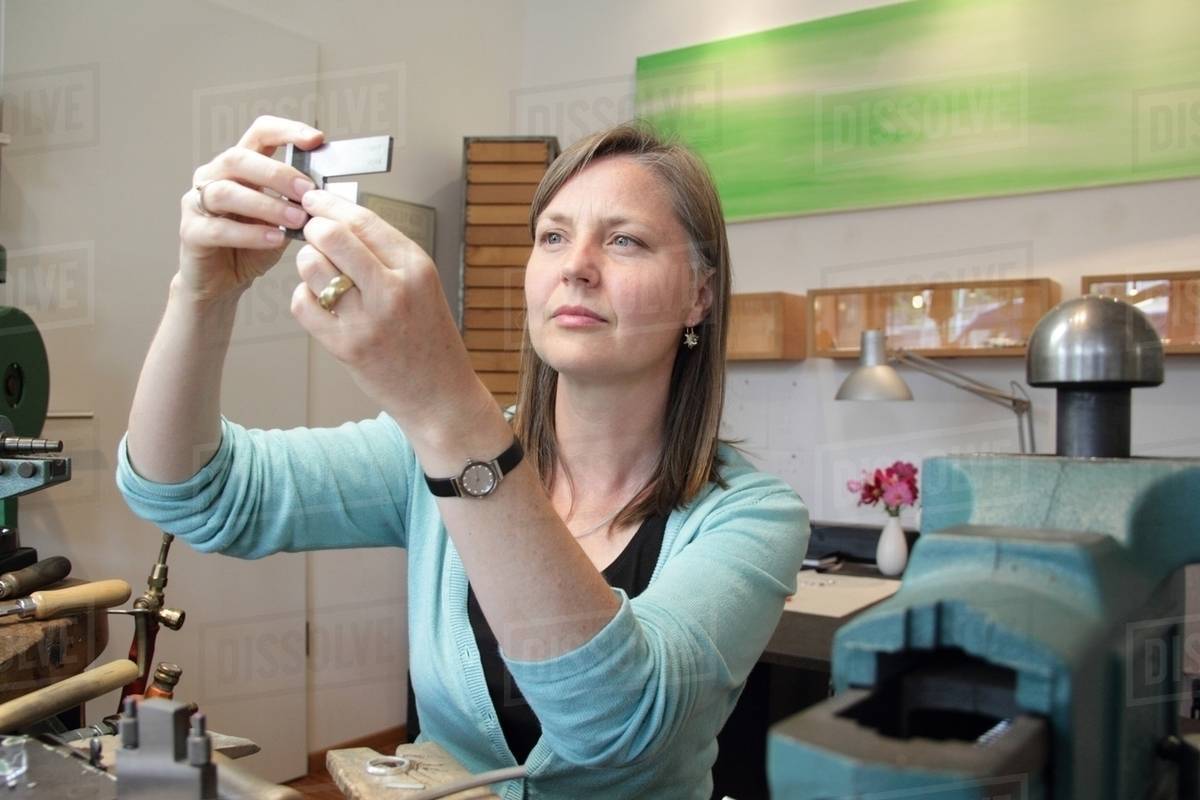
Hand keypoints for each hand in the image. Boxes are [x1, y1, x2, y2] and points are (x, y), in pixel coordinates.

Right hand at [176, 115, 323, 303]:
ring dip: (267, 204)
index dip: (286, 130)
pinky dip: (251, 234)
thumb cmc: (253, 248)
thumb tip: (326, 192)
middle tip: (308, 191)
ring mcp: (197, 203)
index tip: (316, 139)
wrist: (224, 283)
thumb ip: (297, 202)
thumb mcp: (283, 220)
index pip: (259, 133)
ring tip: (297, 220)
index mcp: (239, 167)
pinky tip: (275, 239)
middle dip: (277, 172)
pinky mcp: (190, 232)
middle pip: (238, 158)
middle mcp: (212, 177)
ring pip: (226, 191)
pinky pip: (219, 228)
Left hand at [290, 190, 493, 432]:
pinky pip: (303, 304)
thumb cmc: (429, 339)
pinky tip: (318, 302)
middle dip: (313, 230)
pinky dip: (303, 298)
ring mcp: (369, 319)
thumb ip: (387, 255)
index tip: (312, 200)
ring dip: (307, 264)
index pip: (362, 220)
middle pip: (332, 236)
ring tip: (319, 274)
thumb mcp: (422, 286)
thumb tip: (340, 220)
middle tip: (311, 236)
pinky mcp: (347, 346)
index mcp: (416, 267)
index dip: (329, 205)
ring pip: (313, 267)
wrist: (441, 393)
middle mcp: (394, 289)